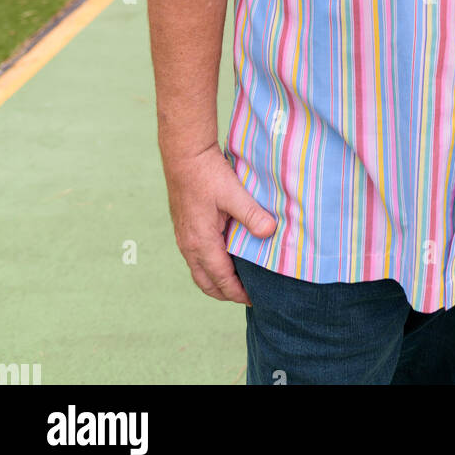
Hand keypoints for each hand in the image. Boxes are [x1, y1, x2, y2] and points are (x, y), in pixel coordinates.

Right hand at [161, 142, 276, 302]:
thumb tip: (270, 232)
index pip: (221, 279)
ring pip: (199, 271)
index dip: (237, 293)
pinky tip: (224, 257)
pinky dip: (209, 266)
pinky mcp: (183, 228)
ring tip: (236, 281)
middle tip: (246, 295)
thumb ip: (251, 214)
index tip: (254, 299)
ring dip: (216, 280)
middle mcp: (189, 245)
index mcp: (201, 242)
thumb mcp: (233, 192)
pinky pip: (195, 258)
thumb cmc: (206, 173)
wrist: (184, 154)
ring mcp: (183, 237)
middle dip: (225, 293)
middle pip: (206, 283)